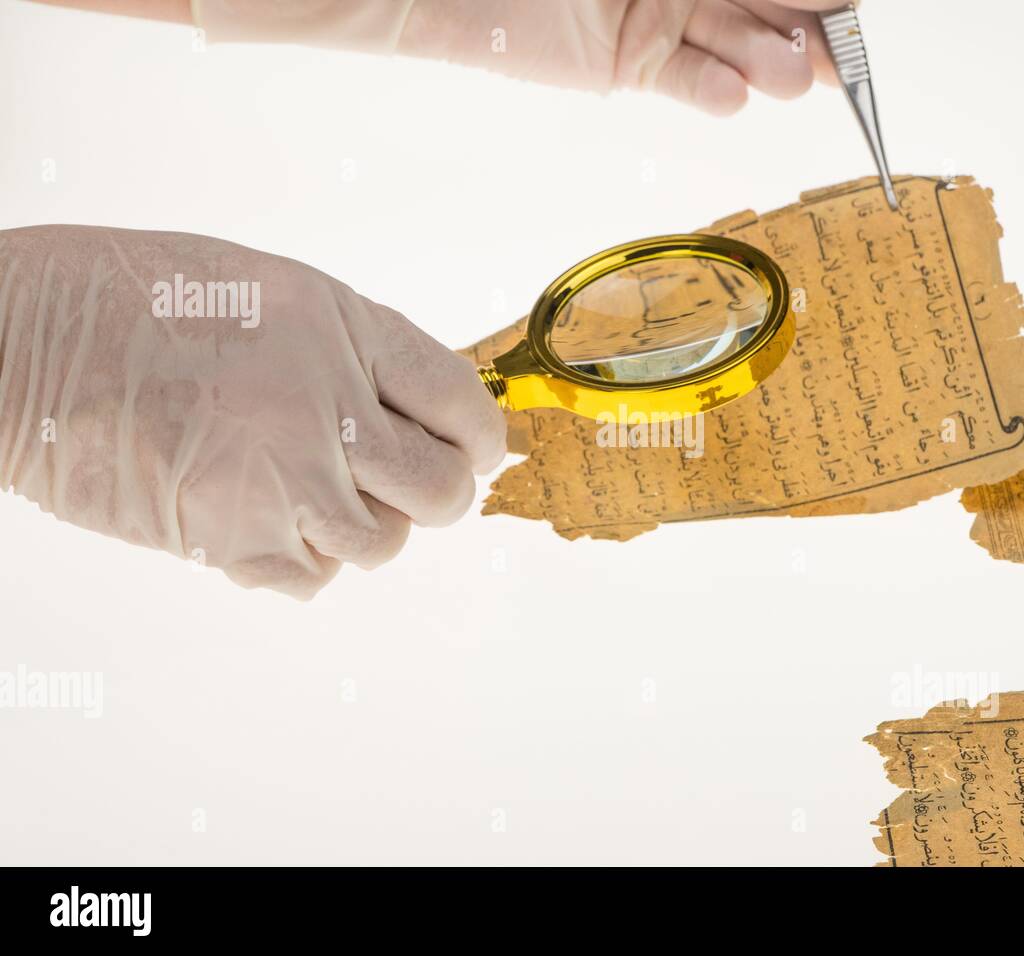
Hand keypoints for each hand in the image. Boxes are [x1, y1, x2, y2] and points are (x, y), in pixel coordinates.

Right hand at [0, 226, 505, 598]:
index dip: (481, 437)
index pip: (460, 401)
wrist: (22, 342)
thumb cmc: (135, 304)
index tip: (477, 452)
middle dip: (436, 494)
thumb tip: (419, 413)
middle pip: (442, 487)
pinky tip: (261, 519)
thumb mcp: (272, 294)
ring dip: (360, 528)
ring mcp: (282, 477)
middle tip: (406, 488)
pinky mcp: (233, 539)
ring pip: (383, 543)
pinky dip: (300, 560)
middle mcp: (325, 402)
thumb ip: (353, 351)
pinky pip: (314, 577)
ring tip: (309, 495)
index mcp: (339, 328)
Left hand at [398, 0, 846, 114]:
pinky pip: (686, 77)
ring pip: (737, 41)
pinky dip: (712, 88)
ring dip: (770, 59)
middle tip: (839, 56)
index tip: (844, 8)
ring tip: (791, 78)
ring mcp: (665, 17)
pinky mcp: (634, 63)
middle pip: (772, 2)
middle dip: (812, 28)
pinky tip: (734, 95)